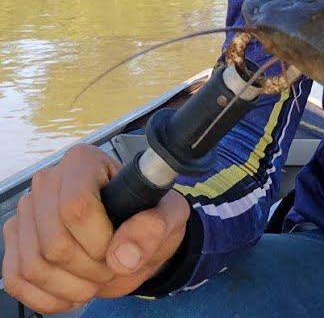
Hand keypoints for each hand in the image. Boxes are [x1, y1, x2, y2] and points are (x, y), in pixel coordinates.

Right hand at [2, 144, 189, 313]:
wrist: (135, 236)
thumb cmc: (150, 218)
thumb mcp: (169, 216)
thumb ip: (155, 228)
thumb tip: (124, 255)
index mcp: (83, 162)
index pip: (76, 208)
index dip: (100, 242)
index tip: (121, 250)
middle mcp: (47, 183)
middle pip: (54, 243)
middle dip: (91, 269)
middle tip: (114, 268)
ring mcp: (27, 214)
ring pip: (34, 266)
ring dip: (72, 287)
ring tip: (98, 280)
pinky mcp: (16, 242)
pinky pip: (17, 280)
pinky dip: (48, 298)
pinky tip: (75, 292)